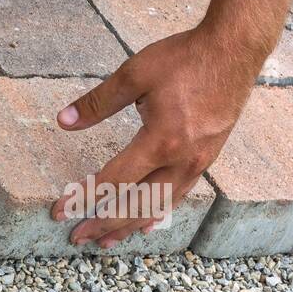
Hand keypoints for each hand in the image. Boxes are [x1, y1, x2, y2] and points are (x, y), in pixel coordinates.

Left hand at [50, 26, 264, 248]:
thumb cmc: (183, 59)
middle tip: (77, 238)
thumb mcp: (134, 74)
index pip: (114, 180)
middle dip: (104, 223)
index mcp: (161, 141)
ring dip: (131, 225)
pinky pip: (179, 195)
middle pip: (137, 204)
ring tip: (107, 241)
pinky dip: (159, 212)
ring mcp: (198, 162)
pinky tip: (148, 223)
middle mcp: (182, 159)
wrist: (233, 50)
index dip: (84, 198)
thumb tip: (64, 121)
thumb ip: (97, 102)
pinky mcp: (207, 157)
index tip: (60, 212)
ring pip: (161, 205)